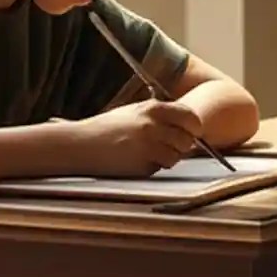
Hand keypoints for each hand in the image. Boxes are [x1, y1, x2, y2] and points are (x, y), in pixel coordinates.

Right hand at [74, 100, 204, 175]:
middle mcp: (153, 126)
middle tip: (169, 145)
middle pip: (187, 140)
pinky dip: (153, 166)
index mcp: (152, 108)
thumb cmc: (107, 128)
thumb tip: (185, 126)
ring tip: (149, 153)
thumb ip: (158, 116)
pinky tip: (137, 160)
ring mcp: (149, 147)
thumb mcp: (134, 112)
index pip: (190, 117)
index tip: (192, 131)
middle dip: (181, 145)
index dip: (194, 127)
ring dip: (168, 158)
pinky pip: (159, 168)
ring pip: (176, 157)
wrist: (82, 145)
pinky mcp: (142, 166)